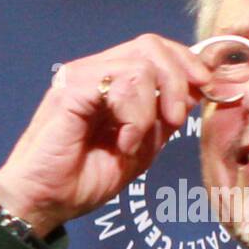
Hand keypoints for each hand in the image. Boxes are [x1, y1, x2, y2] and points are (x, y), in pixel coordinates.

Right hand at [0, 33, 211, 238]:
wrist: (43, 202)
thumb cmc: (83, 179)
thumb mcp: (141, 149)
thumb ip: (164, 119)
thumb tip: (195, 91)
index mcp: (110, 81)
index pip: (154, 49)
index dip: (186, 62)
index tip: (205, 89)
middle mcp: (94, 71)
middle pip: (150, 45)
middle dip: (177, 79)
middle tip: (177, 119)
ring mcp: (80, 78)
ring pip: (140, 65)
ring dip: (152, 107)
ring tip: (137, 141)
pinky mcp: (70, 91)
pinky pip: (119, 84)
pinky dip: (134, 116)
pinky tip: (123, 142)